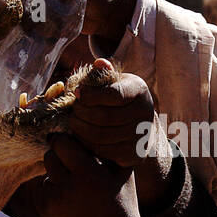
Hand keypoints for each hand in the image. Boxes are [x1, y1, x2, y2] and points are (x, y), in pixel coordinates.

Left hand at [32, 133, 141, 216]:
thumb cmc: (121, 200)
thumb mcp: (122, 171)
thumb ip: (108, 146)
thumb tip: (92, 123)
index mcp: (89, 174)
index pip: (62, 143)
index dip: (66, 141)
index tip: (69, 142)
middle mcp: (69, 188)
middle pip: (50, 156)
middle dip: (60, 156)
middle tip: (71, 162)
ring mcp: (54, 202)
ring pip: (45, 172)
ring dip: (56, 172)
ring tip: (72, 182)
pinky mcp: (44, 212)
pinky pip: (42, 189)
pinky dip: (52, 189)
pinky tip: (68, 197)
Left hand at [67, 61, 176, 209]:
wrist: (142, 126)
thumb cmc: (121, 99)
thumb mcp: (116, 82)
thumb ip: (105, 73)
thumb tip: (99, 63)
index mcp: (139, 91)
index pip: (113, 95)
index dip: (90, 95)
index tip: (76, 93)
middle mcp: (144, 113)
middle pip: (103, 117)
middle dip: (81, 113)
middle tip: (72, 111)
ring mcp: (141, 136)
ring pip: (100, 136)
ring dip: (81, 130)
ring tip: (73, 122)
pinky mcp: (133, 154)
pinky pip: (103, 151)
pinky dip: (88, 144)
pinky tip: (82, 136)